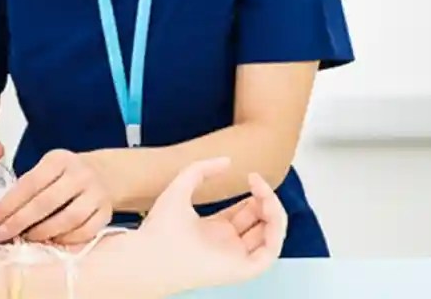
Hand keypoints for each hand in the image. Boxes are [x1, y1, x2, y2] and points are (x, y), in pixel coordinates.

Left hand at [0, 149, 113, 243]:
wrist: (104, 173)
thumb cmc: (66, 174)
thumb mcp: (47, 168)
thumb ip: (26, 186)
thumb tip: (0, 213)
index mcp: (59, 160)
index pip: (30, 183)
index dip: (9, 204)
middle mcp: (80, 174)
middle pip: (46, 203)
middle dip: (20, 222)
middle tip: (2, 234)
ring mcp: (96, 193)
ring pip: (68, 219)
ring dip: (43, 233)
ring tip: (26, 238)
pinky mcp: (106, 212)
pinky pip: (84, 231)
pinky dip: (65, 239)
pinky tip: (51, 241)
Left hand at [122, 159, 286, 296]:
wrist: (153, 253)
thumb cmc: (160, 227)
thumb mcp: (181, 186)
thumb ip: (201, 169)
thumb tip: (226, 161)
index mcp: (212, 230)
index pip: (243, 213)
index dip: (254, 195)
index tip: (252, 177)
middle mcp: (226, 244)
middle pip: (259, 222)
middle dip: (265, 201)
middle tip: (258, 182)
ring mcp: (236, 257)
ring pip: (269, 235)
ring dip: (274, 212)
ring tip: (264, 193)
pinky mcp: (243, 269)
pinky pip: (271, 252)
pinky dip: (277, 231)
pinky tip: (269, 210)